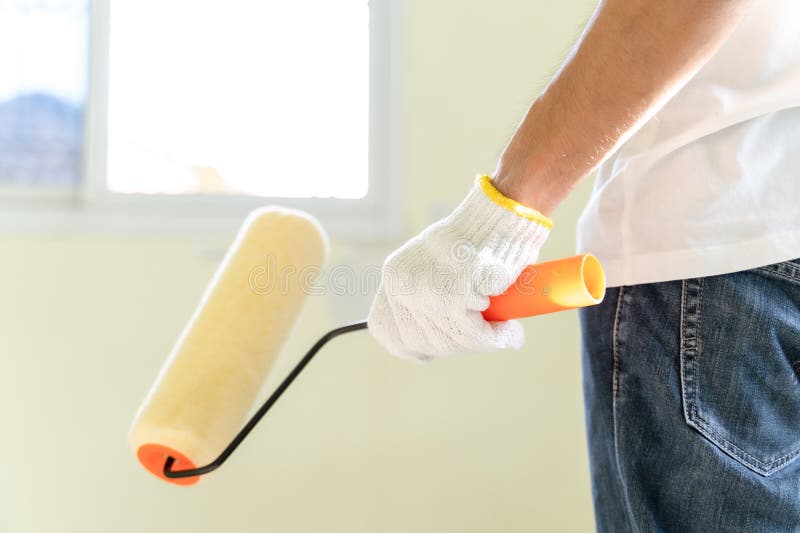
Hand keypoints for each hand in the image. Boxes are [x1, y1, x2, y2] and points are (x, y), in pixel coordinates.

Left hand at [368, 175, 551, 362]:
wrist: (502, 215)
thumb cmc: (477, 242)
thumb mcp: (436, 265)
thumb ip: (427, 298)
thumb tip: (425, 348)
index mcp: (395, 275)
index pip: (384, 326)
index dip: (404, 345)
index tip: (426, 353)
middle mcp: (404, 285)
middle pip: (419, 340)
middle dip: (452, 346)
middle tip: (481, 337)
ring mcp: (427, 292)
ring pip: (449, 340)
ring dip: (481, 342)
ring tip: (505, 332)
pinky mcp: (455, 296)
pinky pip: (475, 335)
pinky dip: (497, 337)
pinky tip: (509, 330)